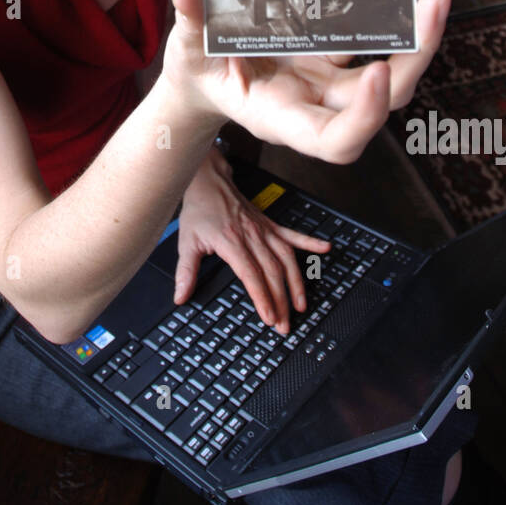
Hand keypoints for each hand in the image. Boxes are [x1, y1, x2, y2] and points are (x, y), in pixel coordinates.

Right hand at [162, 0, 450, 164]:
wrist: (206, 79)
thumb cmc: (196, 75)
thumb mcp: (185, 53)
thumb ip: (189, 27)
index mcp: (283, 118)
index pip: (337, 140)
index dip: (365, 116)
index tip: (377, 72)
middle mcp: (316, 105)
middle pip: (380, 104)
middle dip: (412, 64)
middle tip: (431, 12)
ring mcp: (328, 82)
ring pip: (387, 76)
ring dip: (416, 42)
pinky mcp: (333, 58)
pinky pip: (373, 45)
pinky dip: (393, 23)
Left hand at [176, 151, 330, 334]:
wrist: (208, 180)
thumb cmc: (198, 210)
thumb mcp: (185, 242)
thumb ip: (185, 272)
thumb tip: (180, 297)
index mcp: (231, 242)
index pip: (251, 275)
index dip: (262, 298)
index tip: (270, 317)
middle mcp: (252, 236)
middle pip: (272, 272)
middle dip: (281, 300)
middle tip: (285, 324)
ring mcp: (263, 230)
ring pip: (286, 258)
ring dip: (296, 282)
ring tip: (302, 304)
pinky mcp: (270, 224)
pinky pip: (292, 234)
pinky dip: (310, 242)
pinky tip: (324, 249)